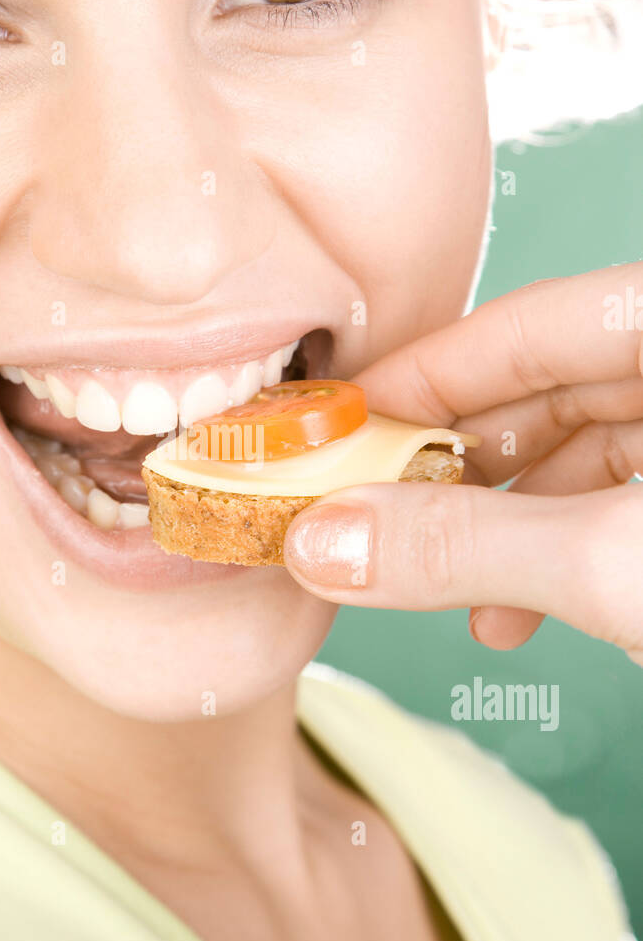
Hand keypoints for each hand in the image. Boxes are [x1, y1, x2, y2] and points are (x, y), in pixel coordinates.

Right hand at [283, 265, 642, 667]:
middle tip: (366, 517)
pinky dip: (557, 558)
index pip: (521, 325)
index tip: (332, 434)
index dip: (416, 381)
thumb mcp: (609, 563)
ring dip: (496, 528)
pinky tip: (509, 615)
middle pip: (542, 390)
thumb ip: (469, 543)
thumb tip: (327, 540)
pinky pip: (614, 506)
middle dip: (447, 467)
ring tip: (440, 586)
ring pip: (578, 456)